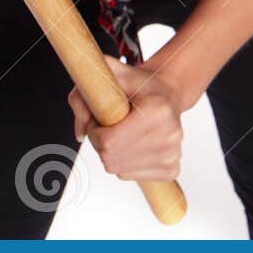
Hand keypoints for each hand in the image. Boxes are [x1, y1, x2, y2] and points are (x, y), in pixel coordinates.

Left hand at [68, 62, 184, 182]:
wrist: (168, 95)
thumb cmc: (139, 86)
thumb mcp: (108, 76)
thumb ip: (83, 96)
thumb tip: (79, 135)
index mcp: (157, 111)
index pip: (108, 141)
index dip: (93, 132)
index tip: (98, 120)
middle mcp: (170, 135)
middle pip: (111, 158)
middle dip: (99, 144)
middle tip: (107, 127)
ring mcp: (172, 155)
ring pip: (119, 170)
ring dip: (111, 154)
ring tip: (121, 134)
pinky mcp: (171, 170)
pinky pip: (130, 176)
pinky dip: (123, 163)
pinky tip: (132, 145)